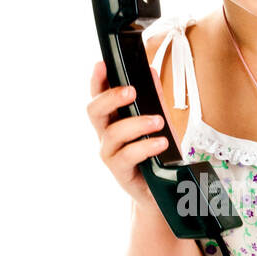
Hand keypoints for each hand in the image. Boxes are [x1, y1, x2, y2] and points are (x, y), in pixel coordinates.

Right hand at [87, 60, 170, 211]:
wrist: (162, 191)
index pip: (98, 95)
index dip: (97, 80)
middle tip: (131, 91)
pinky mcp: (120, 172)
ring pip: (112, 133)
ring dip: (136, 124)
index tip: (102, 64)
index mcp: (113, 119)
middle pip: (94, 111)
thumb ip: (154, 99)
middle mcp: (106, 135)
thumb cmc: (157, 155)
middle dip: (110, 97)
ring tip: (158, 121)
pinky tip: (161, 143)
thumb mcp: (159, 123)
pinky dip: (145, 147)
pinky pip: (127, 156)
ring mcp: (110, 154)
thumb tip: (151, 73)